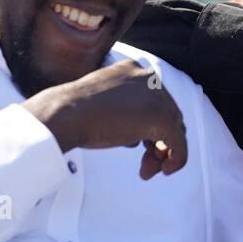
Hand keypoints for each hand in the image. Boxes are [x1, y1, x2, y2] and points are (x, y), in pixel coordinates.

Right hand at [22, 59, 186, 179]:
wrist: (64, 115)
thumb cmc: (74, 113)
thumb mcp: (105, 104)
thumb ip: (126, 112)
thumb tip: (141, 137)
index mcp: (135, 70)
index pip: (156, 101)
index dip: (152, 127)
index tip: (140, 147)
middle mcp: (150, 79)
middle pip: (168, 116)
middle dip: (159, 144)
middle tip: (145, 165)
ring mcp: (156, 98)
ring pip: (174, 129)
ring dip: (163, 153)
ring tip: (147, 170)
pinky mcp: (159, 118)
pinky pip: (178, 142)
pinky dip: (177, 158)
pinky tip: (166, 171)